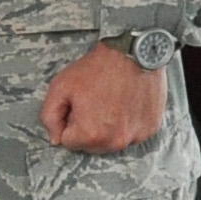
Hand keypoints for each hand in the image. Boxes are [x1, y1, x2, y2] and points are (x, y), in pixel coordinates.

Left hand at [41, 42, 167, 153]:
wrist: (133, 53)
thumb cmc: (96, 69)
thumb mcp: (60, 87)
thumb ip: (50, 117)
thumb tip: (56, 140)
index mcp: (91, 135)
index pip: (69, 142)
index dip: (69, 121)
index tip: (78, 104)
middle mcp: (117, 141)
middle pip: (92, 146)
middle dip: (88, 129)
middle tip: (94, 103)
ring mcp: (137, 136)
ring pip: (112, 141)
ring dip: (108, 129)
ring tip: (111, 102)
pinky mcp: (151, 128)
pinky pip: (132, 134)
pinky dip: (127, 123)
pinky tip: (126, 104)